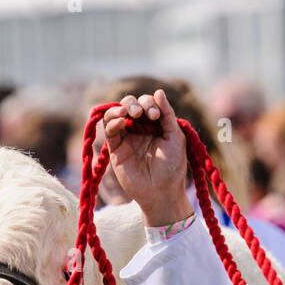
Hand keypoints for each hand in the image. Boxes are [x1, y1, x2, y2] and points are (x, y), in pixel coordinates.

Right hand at [101, 90, 193, 227]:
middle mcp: (140, 129)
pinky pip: (109, 130)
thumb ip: (167, 114)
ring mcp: (126, 138)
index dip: (150, 103)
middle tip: (143, 114)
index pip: (148, 104)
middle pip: (130, 105)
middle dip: (135, 103)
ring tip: (129, 113)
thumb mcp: (175, 137)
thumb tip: (158, 91)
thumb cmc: (173, 167)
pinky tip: (121, 121)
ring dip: (121, 107)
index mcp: (156, 125)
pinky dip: (112, 121)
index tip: (156, 115)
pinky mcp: (115, 149)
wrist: (162, 193)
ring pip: (116, 113)